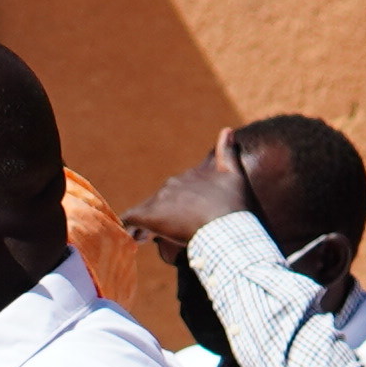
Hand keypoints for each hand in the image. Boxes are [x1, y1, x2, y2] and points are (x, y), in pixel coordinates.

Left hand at [131, 133, 253, 249]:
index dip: (181, 201)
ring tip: (151, 236)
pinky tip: (139, 238)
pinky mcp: (149, 215)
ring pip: (148, 209)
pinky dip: (133, 229)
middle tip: (173, 230)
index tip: (184, 214)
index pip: (180, 188)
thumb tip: (226, 129)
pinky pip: (131, 219)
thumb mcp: (234, 176)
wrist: (225, 227)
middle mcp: (173, 183)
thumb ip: (228, 153)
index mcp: (191, 175)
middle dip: (167, 214)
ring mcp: (160, 198)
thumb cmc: (233, 206)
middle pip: (164, 199)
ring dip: (150, 222)